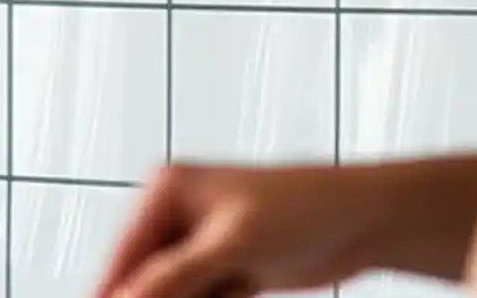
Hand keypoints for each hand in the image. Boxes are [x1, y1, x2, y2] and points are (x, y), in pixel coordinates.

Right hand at [94, 164, 389, 297]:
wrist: (362, 220)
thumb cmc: (307, 206)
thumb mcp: (232, 243)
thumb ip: (174, 276)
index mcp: (167, 190)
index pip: (124, 257)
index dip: (114, 296)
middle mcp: (177, 214)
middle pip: (142, 280)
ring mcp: (199, 245)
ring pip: (169, 296)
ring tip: (229, 289)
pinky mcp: (223, 270)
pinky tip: (235, 293)